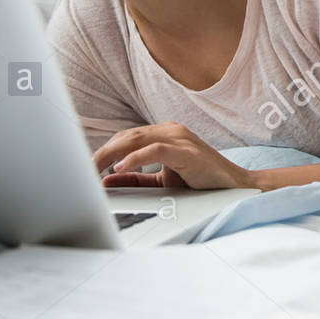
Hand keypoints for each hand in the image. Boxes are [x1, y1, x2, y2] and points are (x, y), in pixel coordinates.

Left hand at [92, 122, 252, 189]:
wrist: (236, 187)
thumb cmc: (203, 182)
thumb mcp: (163, 181)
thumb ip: (136, 180)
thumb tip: (107, 180)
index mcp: (165, 135)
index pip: (126, 137)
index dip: (104, 150)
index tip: (86, 165)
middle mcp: (171, 131)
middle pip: (126, 136)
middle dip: (102, 152)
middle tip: (83, 169)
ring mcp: (180, 138)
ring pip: (136, 139)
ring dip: (111, 154)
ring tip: (94, 168)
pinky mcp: (187, 151)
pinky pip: (155, 150)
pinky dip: (134, 158)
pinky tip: (119, 168)